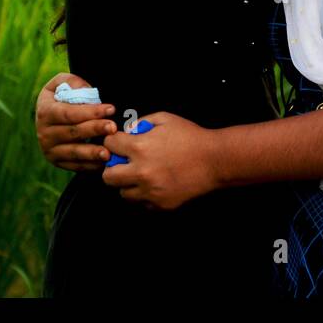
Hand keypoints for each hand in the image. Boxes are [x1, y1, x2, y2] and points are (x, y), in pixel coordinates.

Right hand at [34, 72, 115, 171]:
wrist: (51, 116)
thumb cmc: (62, 96)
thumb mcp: (62, 82)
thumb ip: (73, 82)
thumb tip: (86, 91)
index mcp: (45, 112)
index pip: (69, 113)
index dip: (90, 111)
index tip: (110, 109)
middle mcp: (44, 133)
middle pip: (73, 132)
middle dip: (95, 129)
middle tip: (113, 128)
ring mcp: (50, 149)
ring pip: (74, 152)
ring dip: (92, 153)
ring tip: (108, 152)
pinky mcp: (58, 161)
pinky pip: (75, 165)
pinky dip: (90, 165)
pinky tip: (104, 163)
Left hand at [101, 112, 216, 210]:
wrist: (215, 160)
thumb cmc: (191, 137)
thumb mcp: (166, 119)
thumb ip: (142, 122)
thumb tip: (127, 132)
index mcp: (140, 148)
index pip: (109, 145)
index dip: (115, 142)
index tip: (121, 143)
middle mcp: (141, 172)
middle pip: (107, 176)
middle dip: (114, 167)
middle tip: (126, 163)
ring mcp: (150, 191)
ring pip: (123, 192)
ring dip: (129, 183)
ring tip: (143, 174)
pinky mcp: (160, 204)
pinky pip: (142, 203)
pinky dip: (146, 195)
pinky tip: (157, 183)